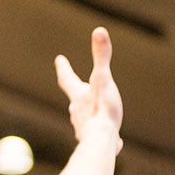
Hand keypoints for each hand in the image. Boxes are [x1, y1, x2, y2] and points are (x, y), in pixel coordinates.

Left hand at [55, 28, 122, 145]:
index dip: (64, 68)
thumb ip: (101, 56)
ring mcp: (84, 127)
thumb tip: (99, 30)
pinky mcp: (95, 142)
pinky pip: (101, 136)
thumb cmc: (102, 110)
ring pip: (85, 118)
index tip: (59, 59)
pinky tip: (114, 143)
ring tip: (96, 115)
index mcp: (79, 96)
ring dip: (89, 115)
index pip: (67, 78)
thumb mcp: (104, 79)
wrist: (101, 142)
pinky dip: (106, 136)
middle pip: (74, 99)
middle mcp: (78, 111)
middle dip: (76, 92)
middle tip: (75, 87)